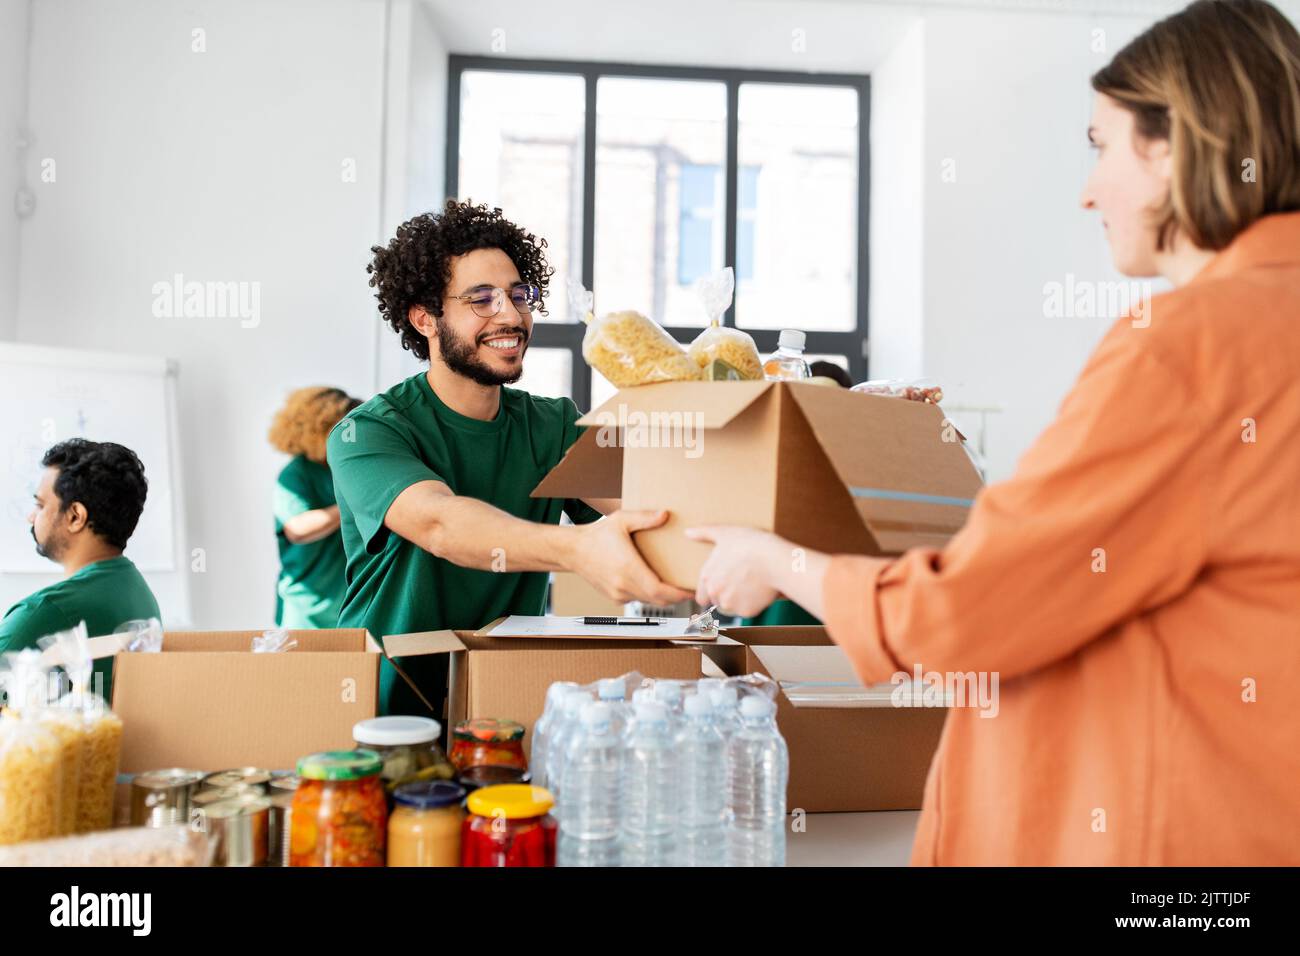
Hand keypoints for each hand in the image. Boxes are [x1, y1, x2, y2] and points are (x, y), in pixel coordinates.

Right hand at [570, 510, 694, 605]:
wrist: (572, 550)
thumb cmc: (596, 535)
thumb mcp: (621, 520)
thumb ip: (645, 517)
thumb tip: (665, 514)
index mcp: (628, 568)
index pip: (659, 591)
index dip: (678, 594)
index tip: (691, 590)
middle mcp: (623, 585)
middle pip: (658, 600)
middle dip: (677, 597)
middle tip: (691, 589)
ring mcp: (618, 593)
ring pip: (648, 601)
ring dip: (663, 597)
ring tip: (677, 586)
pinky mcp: (615, 597)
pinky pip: (638, 599)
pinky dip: (649, 595)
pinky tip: (656, 584)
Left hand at [685, 526, 785, 617]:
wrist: (774, 559)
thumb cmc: (750, 544)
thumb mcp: (725, 533)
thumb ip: (704, 533)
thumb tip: (688, 532)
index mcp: (707, 576)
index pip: (701, 597)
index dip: (711, 592)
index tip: (724, 584)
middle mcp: (714, 592)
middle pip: (718, 601)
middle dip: (727, 594)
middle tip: (741, 581)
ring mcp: (730, 603)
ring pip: (732, 607)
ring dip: (739, 600)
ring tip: (752, 583)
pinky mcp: (746, 611)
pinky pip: (748, 610)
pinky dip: (754, 603)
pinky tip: (760, 589)